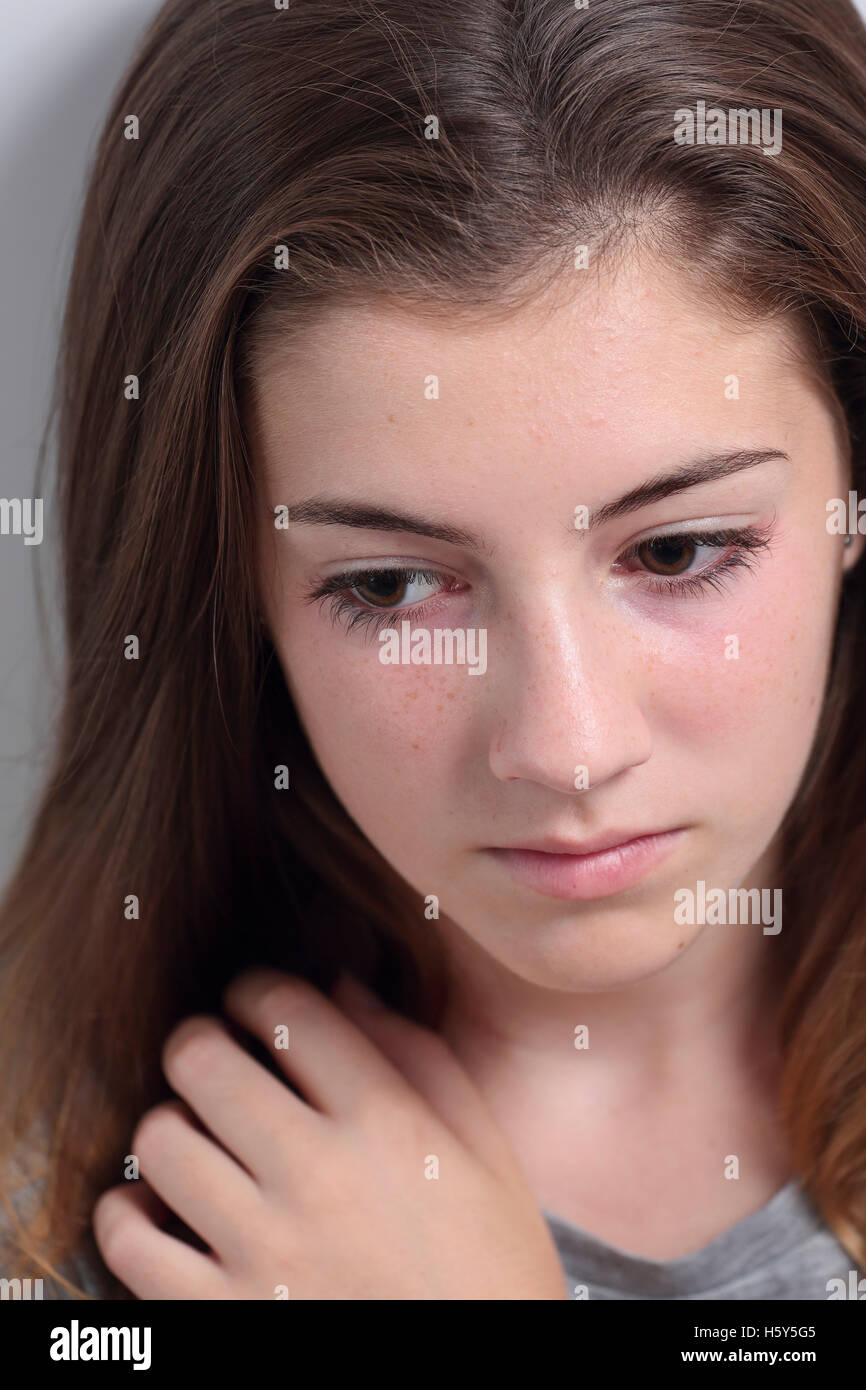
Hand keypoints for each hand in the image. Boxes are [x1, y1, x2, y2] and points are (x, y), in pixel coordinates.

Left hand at [93, 968, 567, 1298]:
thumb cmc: (493, 1272)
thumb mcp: (490, 1157)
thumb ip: (422, 1059)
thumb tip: (343, 985)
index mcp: (387, 1124)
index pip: (286, 1009)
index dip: (256, 989)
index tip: (255, 1004)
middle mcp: (316, 1176)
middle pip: (201, 1060)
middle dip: (200, 1043)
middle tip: (214, 1060)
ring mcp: (262, 1251)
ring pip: (158, 1140)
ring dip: (170, 1126)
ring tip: (197, 1141)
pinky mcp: (222, 1317)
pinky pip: (128, 1243)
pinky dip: (127, 1215)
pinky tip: (161, 1211)